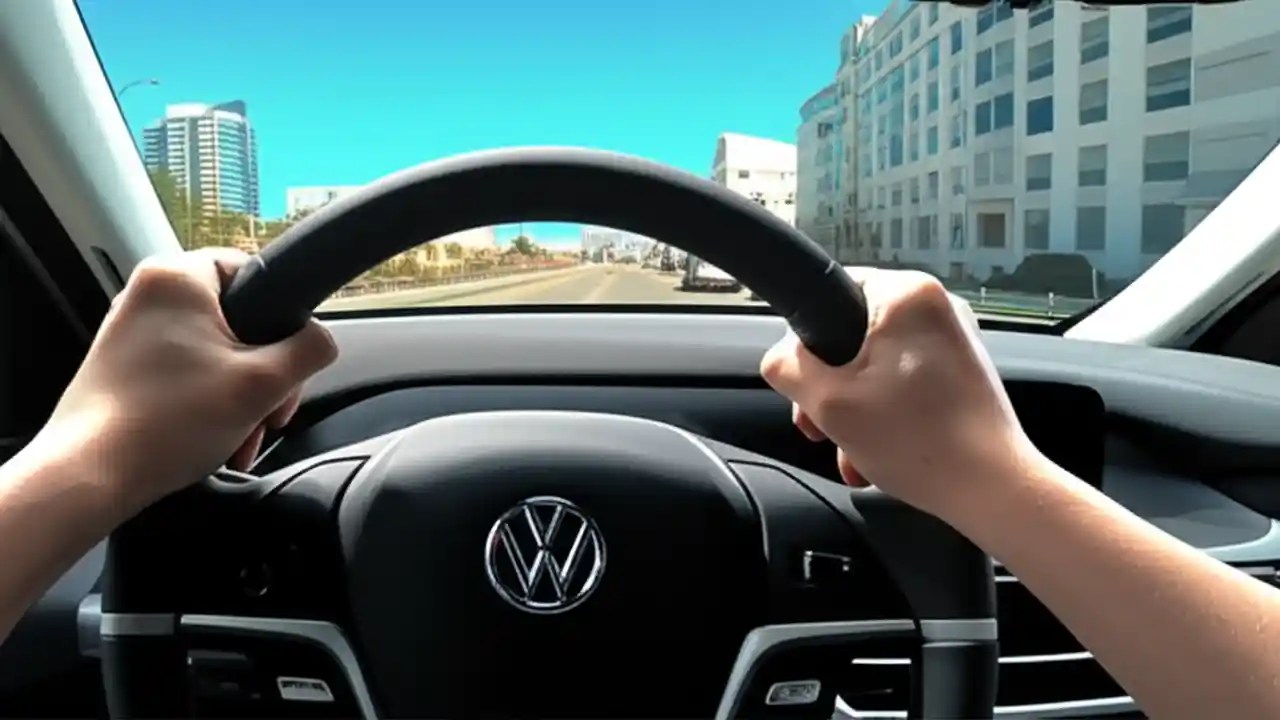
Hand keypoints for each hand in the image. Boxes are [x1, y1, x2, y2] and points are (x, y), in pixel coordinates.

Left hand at [36, 247, 337, 509]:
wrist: (91, 475)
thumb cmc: (167, 423)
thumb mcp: (263, 383)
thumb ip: (309, 351)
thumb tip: (323, 341)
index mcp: (177, 276)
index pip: (255, 271)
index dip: (282, 320)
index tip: (287, 363)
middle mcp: (148, 293)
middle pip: (240, 320)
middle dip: (265, 374)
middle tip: (269, 412)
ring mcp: (132, 329)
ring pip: (217, 352)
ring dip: (242, 396)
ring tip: (242, 436)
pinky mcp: (125, 365)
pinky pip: (187, 371)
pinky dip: (210, 402)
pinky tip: (218, 438)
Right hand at [760, 268, 1039, 521]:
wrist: (992, 488)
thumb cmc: (918, 442)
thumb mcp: (827, 402)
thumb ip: (786, 368)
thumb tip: (780, 358)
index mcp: (906, 293)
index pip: (828, 293)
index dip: (805, 343)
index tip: (807, 386)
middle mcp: (936, 305)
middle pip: (851, 336)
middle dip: (829, 389)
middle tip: (822, 427)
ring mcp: (954, 338)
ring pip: (875, 365)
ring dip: (854, 410)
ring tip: (852, 452)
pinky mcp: (964, 370)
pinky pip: (905, 381)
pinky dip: (885, 413)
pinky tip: (877, 455)